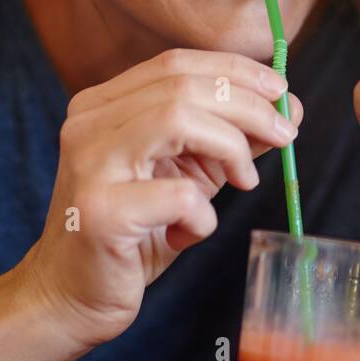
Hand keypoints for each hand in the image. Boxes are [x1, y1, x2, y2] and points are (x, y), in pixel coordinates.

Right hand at [18, 48, 302, 351]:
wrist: (70, 297)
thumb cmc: (134, 234)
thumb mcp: (188, 175)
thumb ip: (230, 139)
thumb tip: (290, 108)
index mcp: (103, 105)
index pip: (176, 63)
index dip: (236, 70)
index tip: (281, 89)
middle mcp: (87, 124)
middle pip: (182, 86)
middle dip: (248, 106)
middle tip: (286, 134)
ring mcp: (89, 166)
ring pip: (177, 120)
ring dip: (231, 146)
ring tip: (247, 180)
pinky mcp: (100, 214)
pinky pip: (177, 196)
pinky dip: (203, 215)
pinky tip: (191, 233)